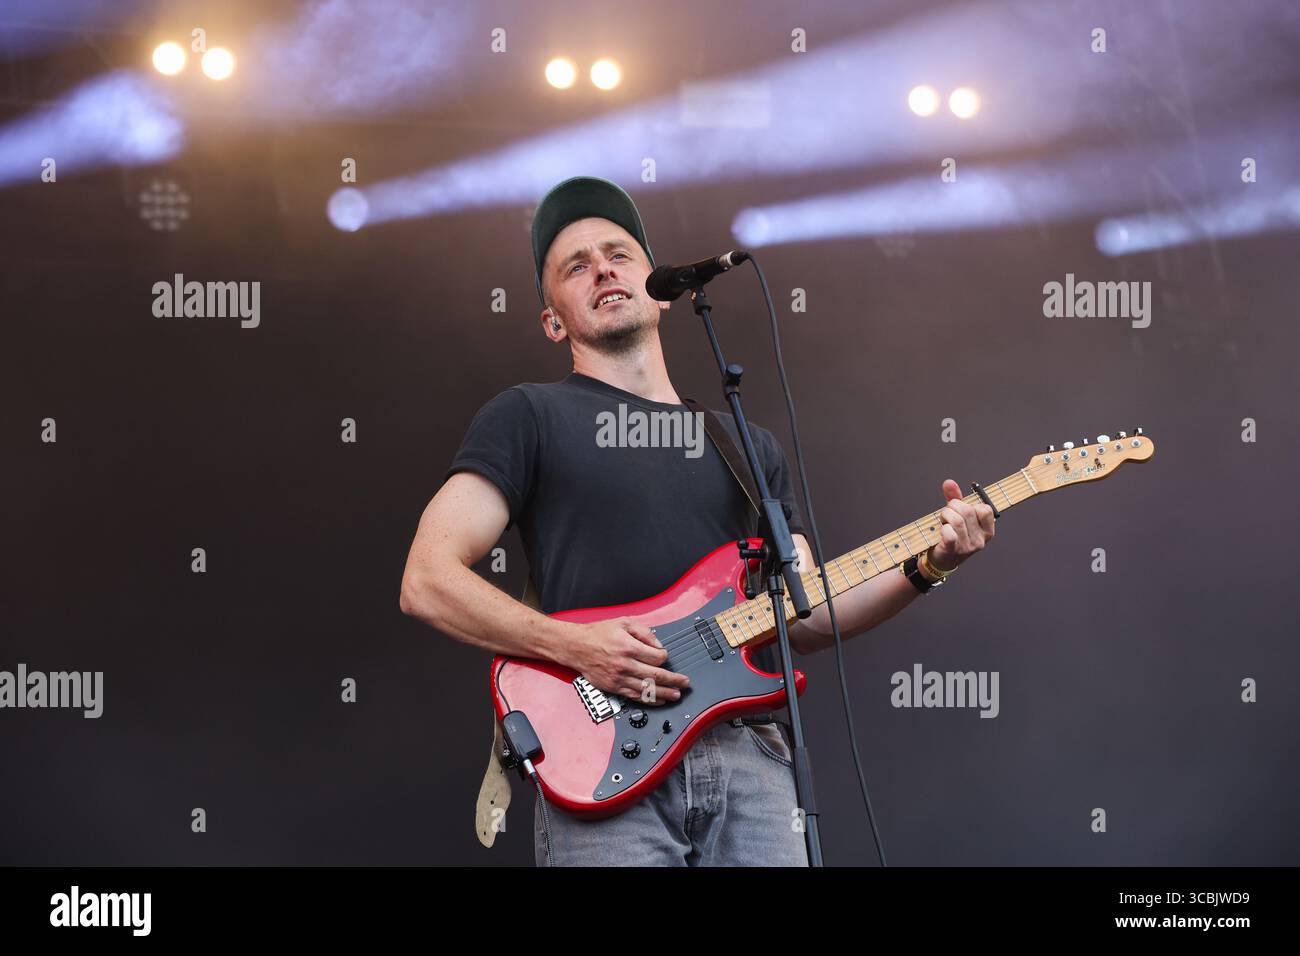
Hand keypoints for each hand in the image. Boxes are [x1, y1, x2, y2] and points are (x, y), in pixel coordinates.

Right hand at [567, 618, 689, 705]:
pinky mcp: (613, 687)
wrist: (576, 646)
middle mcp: (625, 664)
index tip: (664, 656)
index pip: (657, 657)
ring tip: (677, 694)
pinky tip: (659, 700)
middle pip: (656, 676)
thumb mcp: (623, 622)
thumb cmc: (598, 634)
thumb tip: (658, 644)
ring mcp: (619, 678)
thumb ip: (644, 631)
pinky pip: (635, 696)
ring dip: (665, 693)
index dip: (665, 656)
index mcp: (628, 647)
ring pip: (647, 690)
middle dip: (674, 680)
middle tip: (685, 682)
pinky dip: (649, 700)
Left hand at [927, 478, 995, 572]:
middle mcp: (981, 539)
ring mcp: (968, 546)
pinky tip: (942, 531)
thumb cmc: (952, 536)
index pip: (985, 509)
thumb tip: (949, 482)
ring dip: (945, 515)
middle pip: (968, 511)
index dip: (970, 504)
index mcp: (987, 530)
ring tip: (943, 520)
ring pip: (957, 520)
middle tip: (946, 513)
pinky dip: (943, 528)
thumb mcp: (958, 516)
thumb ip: (956, 498)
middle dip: (952, 506)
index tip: (961, 509)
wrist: (942, 560)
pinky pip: (950, 534)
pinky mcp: (954, 550)